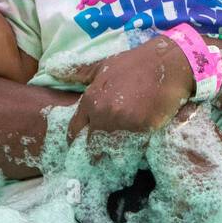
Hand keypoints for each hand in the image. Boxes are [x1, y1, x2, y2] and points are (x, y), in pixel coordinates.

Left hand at [56, 37, 196, 149]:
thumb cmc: (135, 64)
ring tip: (116, 158)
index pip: (75, 129)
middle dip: (95, 150)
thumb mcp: (103, 65)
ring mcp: (122, 123)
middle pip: (92, 144)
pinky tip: (134, 150)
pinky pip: (133, 148)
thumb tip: (52, 71)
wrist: (169, 64)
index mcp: (90, 100)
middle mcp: (102, 114)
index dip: (76, 139)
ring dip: (114, 153)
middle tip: (99, 155)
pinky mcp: (142, 130)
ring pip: (112, 149)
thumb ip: (79, 73)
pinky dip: (133, 150)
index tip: (79, 146)